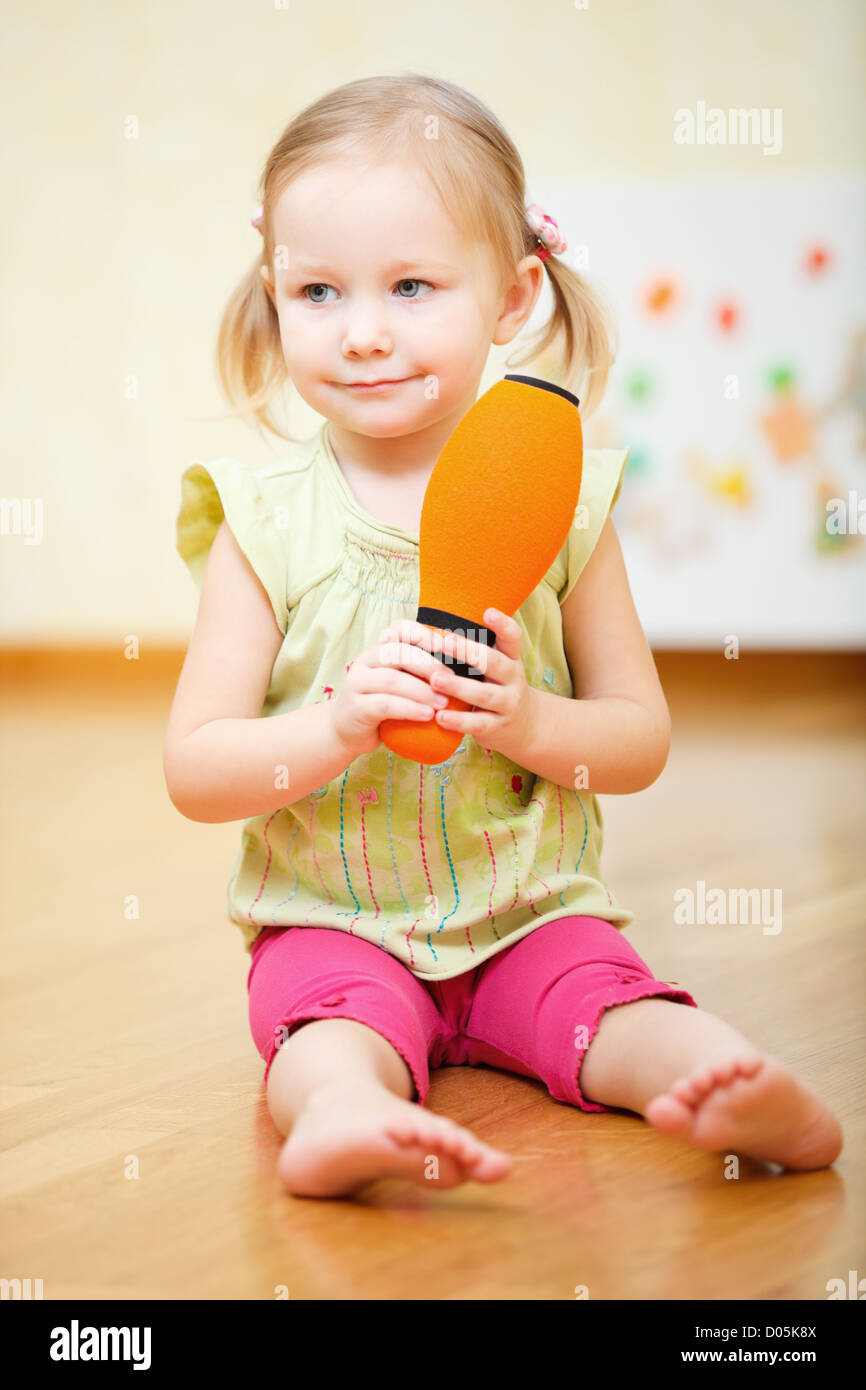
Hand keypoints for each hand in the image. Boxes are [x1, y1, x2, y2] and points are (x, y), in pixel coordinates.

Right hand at [327, 628, 450, 760]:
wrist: (348, 732)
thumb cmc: (381, 706)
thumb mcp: (399, 684)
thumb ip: (417, 672)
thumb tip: (459, 669)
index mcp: (379, 650)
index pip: (399, 629)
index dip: (421, 633)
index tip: (444, 645)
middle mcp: (365, 661)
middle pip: (398, 653)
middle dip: (428, 665)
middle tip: (451, 680)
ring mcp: (357, 683)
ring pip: (392, 680)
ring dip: (422, 691)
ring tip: (444, 703)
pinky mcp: (355, 707)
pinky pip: (385, 704)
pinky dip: (409, 709)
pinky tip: (427, 715)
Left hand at [379, 608, 532, 756]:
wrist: (523, 726)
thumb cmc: (495, 686)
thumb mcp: (492, 666)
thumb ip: (471, 650)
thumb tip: (425, 627)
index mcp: (510, 658)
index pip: (512, 638)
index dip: (503, 625)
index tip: (487, 612)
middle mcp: (513, 678)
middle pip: (496, 663)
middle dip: (471, 653)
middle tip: (446, 643)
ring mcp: (507, 703)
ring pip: (484, 694)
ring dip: (459, 686)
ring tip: (436, 680)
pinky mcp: (497, 726)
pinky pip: (478, 724)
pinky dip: (459, 721)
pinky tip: (439, 717)